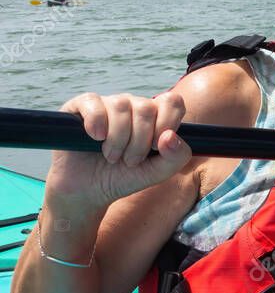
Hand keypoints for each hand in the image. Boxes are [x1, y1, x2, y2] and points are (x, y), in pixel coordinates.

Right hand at [46, 92, 192, 213]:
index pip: (172, 102)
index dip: (167, 123)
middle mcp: (133, 105)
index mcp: (155, 115)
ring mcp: (107, 103)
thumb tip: (171, 135)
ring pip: (121, 105)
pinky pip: (93, 102)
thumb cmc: (125, 177)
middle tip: (129, 161)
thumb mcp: (157, 173)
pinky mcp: (81, 106)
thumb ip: (177, 157)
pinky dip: (96, 122)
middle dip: (139, 142)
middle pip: (146, 108)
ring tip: (112, 157)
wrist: (88, 191)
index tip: (155, 148)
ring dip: (118, 139)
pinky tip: (95, 138)